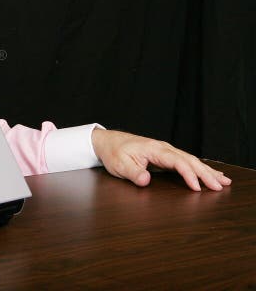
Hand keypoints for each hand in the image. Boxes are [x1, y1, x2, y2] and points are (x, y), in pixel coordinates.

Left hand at [91, 129, 231, 190]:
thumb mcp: (119, 165)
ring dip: (207, 170)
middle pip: (189, 160)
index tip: (197, 188)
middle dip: (206, 173)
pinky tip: (209, 173)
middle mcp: (163, 148)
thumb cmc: (113, 152)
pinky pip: (185, 161)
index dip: (188, 174)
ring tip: (224, 181)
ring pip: (190, 160)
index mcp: (154, 149)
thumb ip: (133, 173)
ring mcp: (165, 151)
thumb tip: (146, 181)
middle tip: (221, 186)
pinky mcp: (164, 155)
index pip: (177, 162)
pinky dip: (198, 168)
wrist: (107, 141)